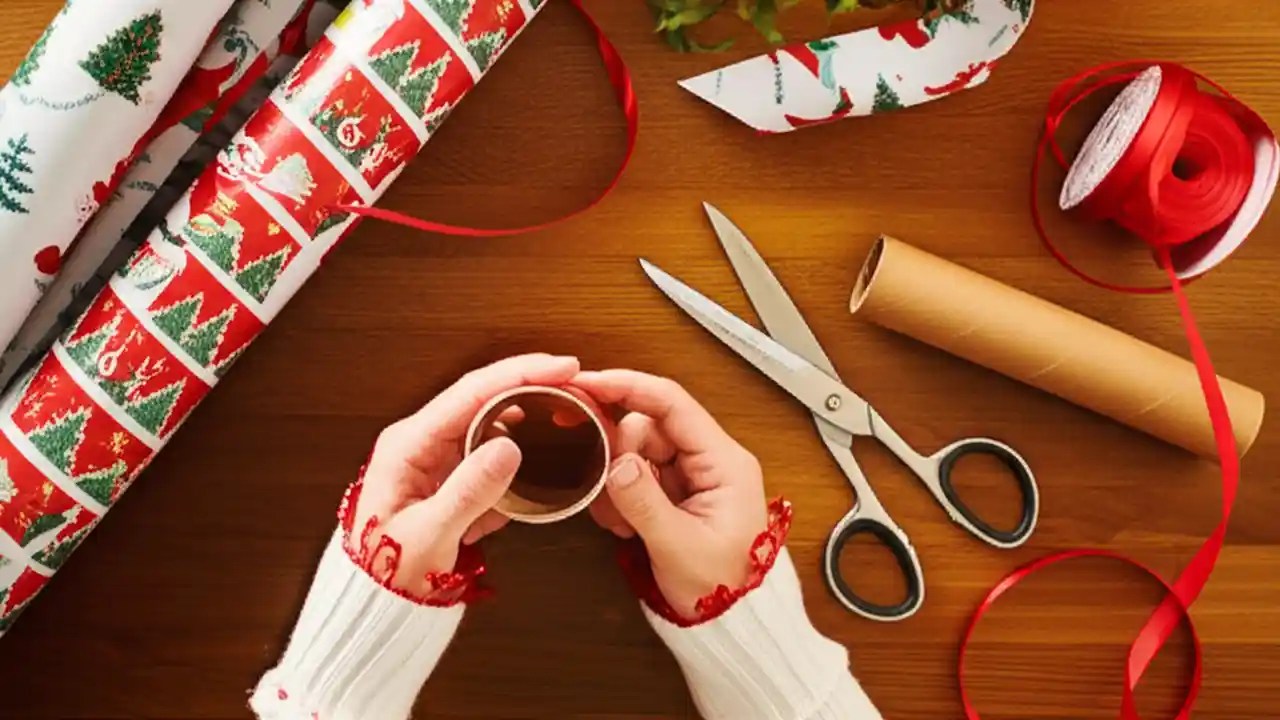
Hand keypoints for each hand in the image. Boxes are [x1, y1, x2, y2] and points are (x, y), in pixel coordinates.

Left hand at [351, 354, 580, 595]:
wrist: (375, 603)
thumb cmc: (388, 572)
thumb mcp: (429, 535)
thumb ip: (468, 492)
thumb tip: (509, 447)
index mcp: (408, 444)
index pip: (471, 393)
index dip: (519, 374)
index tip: (562, 367)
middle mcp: (420, 440)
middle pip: (482, 396)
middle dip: (528, 384)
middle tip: (574, 382)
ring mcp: (433, 456)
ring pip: (488, 421)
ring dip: (525, 417)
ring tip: (562, 413)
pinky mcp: (446, 475)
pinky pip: (486, 451)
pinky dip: (513, 452)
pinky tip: (532, 462)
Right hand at [574, 370, 767, 617]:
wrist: (732, 619)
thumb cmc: (724, 586)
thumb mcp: (680, 547)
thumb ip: (645, 503)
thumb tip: (616, 464)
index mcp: (724, 462)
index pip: (672, 404)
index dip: (628, 387)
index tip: (588, 383)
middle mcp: (709, 459)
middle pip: (646, 426)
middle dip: (618, 455)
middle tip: (608, 491)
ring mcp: (690, 474)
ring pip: (634, 450)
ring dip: (617, 482)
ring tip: (621, 521)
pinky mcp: (673, 490)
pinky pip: (634, 474)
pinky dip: (619, 496)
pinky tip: (624, 525)